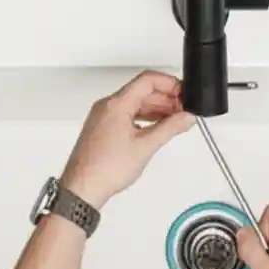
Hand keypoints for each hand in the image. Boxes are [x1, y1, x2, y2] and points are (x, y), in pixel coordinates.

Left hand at [60, 71, 195, 208]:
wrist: (83, 188)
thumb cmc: (104, 169)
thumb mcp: (146, 146)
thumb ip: (170, 128)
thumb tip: (186, 117)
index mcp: (116, 104)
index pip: (147, 80)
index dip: (170, 84)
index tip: (183, 93)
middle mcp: (106, 106)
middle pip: (141, 91)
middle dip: (165, 97)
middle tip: (183, 109)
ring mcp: (102, 117)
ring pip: (134, 103)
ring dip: (155, 108)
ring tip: (173, 119)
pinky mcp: (101, 128)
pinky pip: (126, 114)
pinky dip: (143, 117)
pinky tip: (155, 127)